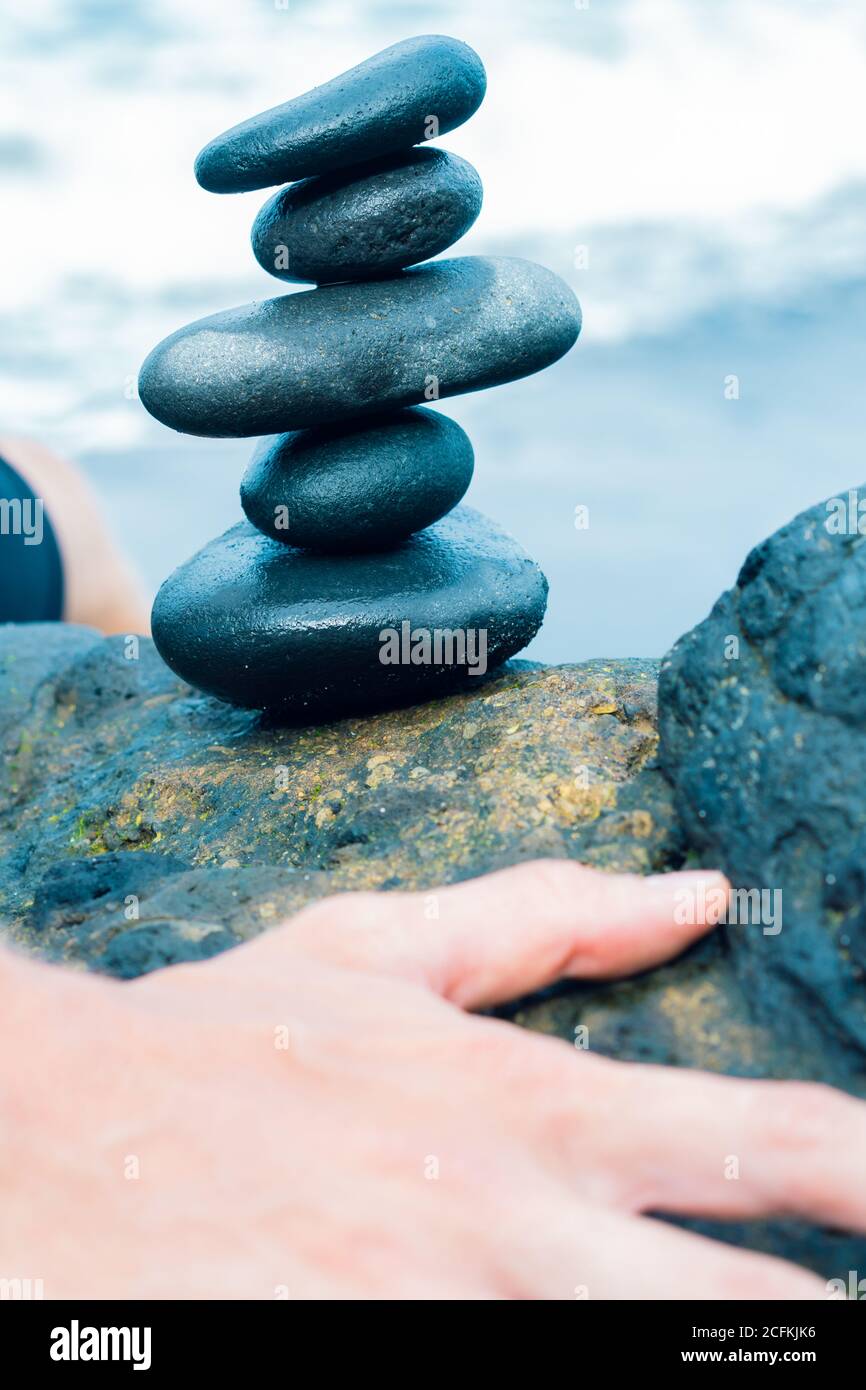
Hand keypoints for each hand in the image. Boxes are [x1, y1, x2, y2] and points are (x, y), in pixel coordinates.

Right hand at [3, 861, 863, 1298]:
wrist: (53, 1132)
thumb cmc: (226, 1044)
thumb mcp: (377, 951)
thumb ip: (547, 916)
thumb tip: (692, 891)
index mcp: (533, 1110)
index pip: (762, 1140)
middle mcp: (515, 1224)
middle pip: (744, 1307)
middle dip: (829, 1315)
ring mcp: (446, 1311)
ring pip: (651, 1361)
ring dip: (717, 1354)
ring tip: (775, 1337)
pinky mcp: (366, 1365)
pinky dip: (598, 1388)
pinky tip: (581, 1346)